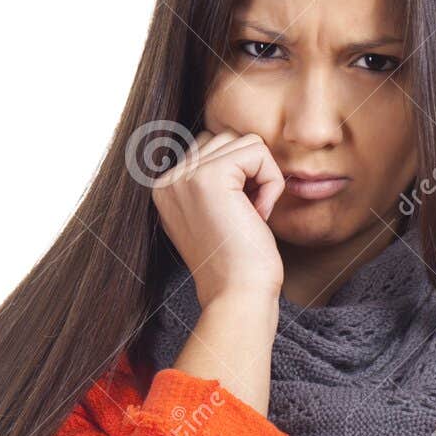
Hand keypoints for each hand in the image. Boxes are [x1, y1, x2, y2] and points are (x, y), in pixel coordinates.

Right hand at [150, 126, 285, 308]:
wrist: (238, 296)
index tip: (235, 220)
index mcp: (164, 190)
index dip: (238, 179)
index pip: (210, 148)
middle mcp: (167, 180)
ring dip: (261, 178)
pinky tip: (259, 214)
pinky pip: (258, 152)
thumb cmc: (237, 266)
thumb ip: (213, 182)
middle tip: (246, 218)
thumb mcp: (215, 218)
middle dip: (249, 175)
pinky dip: (271, 182)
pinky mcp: (210, 176)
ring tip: (251, 216)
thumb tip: (237, 144)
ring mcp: (184, 176)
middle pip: (225, 139)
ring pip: (243, 142)